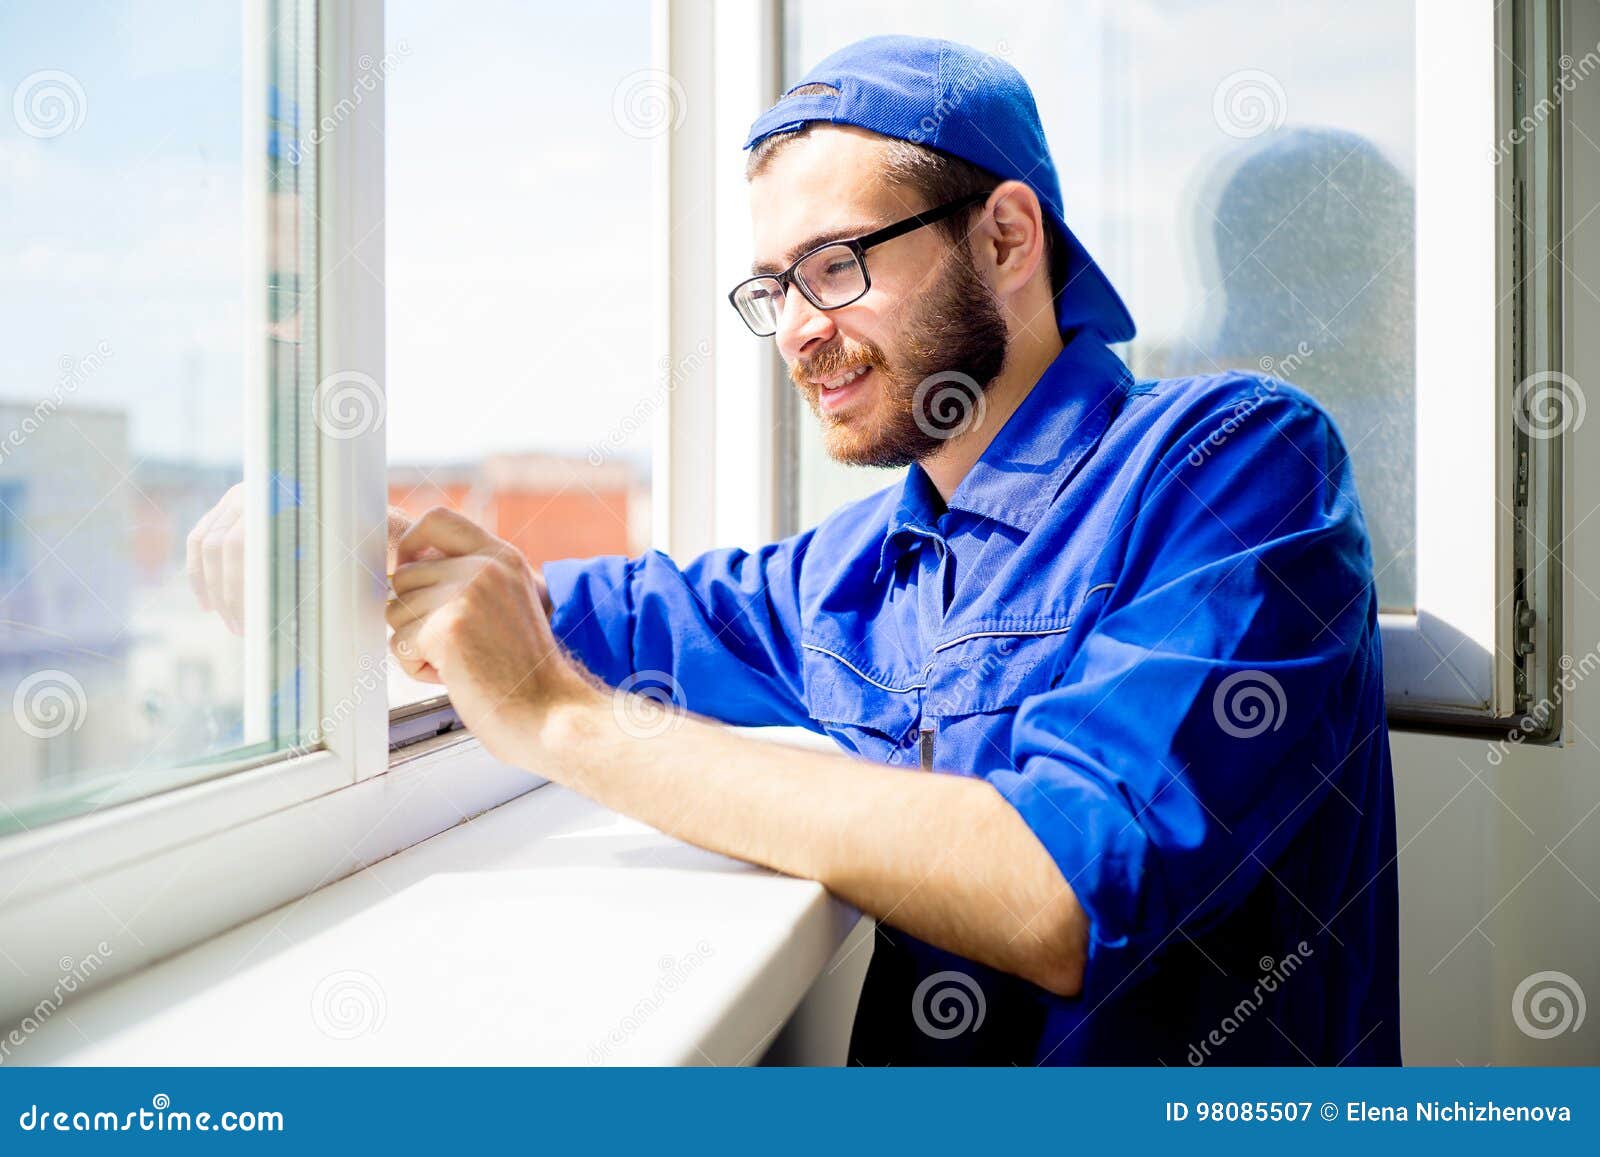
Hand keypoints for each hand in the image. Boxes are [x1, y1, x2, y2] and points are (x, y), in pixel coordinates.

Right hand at [187, 487, 411, 634]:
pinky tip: (209, 605)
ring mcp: (240, 496)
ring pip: (208, 545)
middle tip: (246, 630)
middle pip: (224, 546)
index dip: (245, 588)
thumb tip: (306, 615)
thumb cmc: (366, 539)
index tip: (257, 623)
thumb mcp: (358, 554)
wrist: (361, 511)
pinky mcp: (228, 506)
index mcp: (290, 498)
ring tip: (236, 625)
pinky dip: (200, 573)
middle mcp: (260, 491)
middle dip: (232, 595)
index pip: (248, 545)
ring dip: (216, 590)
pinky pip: (200, 539)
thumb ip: (334, 573)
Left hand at [386, 507, 584, 764]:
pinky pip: (399, 645)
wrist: (552, 712)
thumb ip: (470, 579)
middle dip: (416, 616)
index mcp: (502, 557)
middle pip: (404, 577)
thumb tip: (404, 571)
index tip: (411, 571)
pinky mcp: (446, 626)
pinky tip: (456, 676)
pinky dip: (419, 670)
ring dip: (417, 646)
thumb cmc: (527, 673)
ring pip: (396, 612)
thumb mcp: (508, 603)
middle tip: (457, 645)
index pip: (438, 520)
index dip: (412, 544)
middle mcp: (484, 566)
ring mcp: (465, 593)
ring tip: (461, 661)